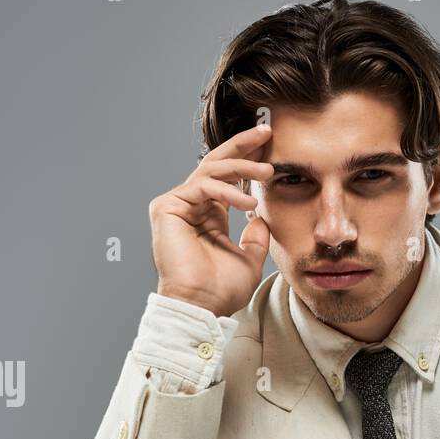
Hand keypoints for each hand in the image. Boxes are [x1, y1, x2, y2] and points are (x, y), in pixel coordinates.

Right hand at [149, 122, 274, 316]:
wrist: (202, 306)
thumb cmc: (221, 290)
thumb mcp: (250, 259)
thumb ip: (255, 237)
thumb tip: (261, 215)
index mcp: (208, 216)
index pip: (228, 178)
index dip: (248, 159)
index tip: (270, 146)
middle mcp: (191, 206)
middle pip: (217, 163)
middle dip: (243, 145)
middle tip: (267, 131)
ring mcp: (177, 205)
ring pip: (212, 170)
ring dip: (243, 167)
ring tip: (267, 171)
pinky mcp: (168, 207)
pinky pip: (203, 187)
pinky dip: (228, 191)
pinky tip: (248, 203)